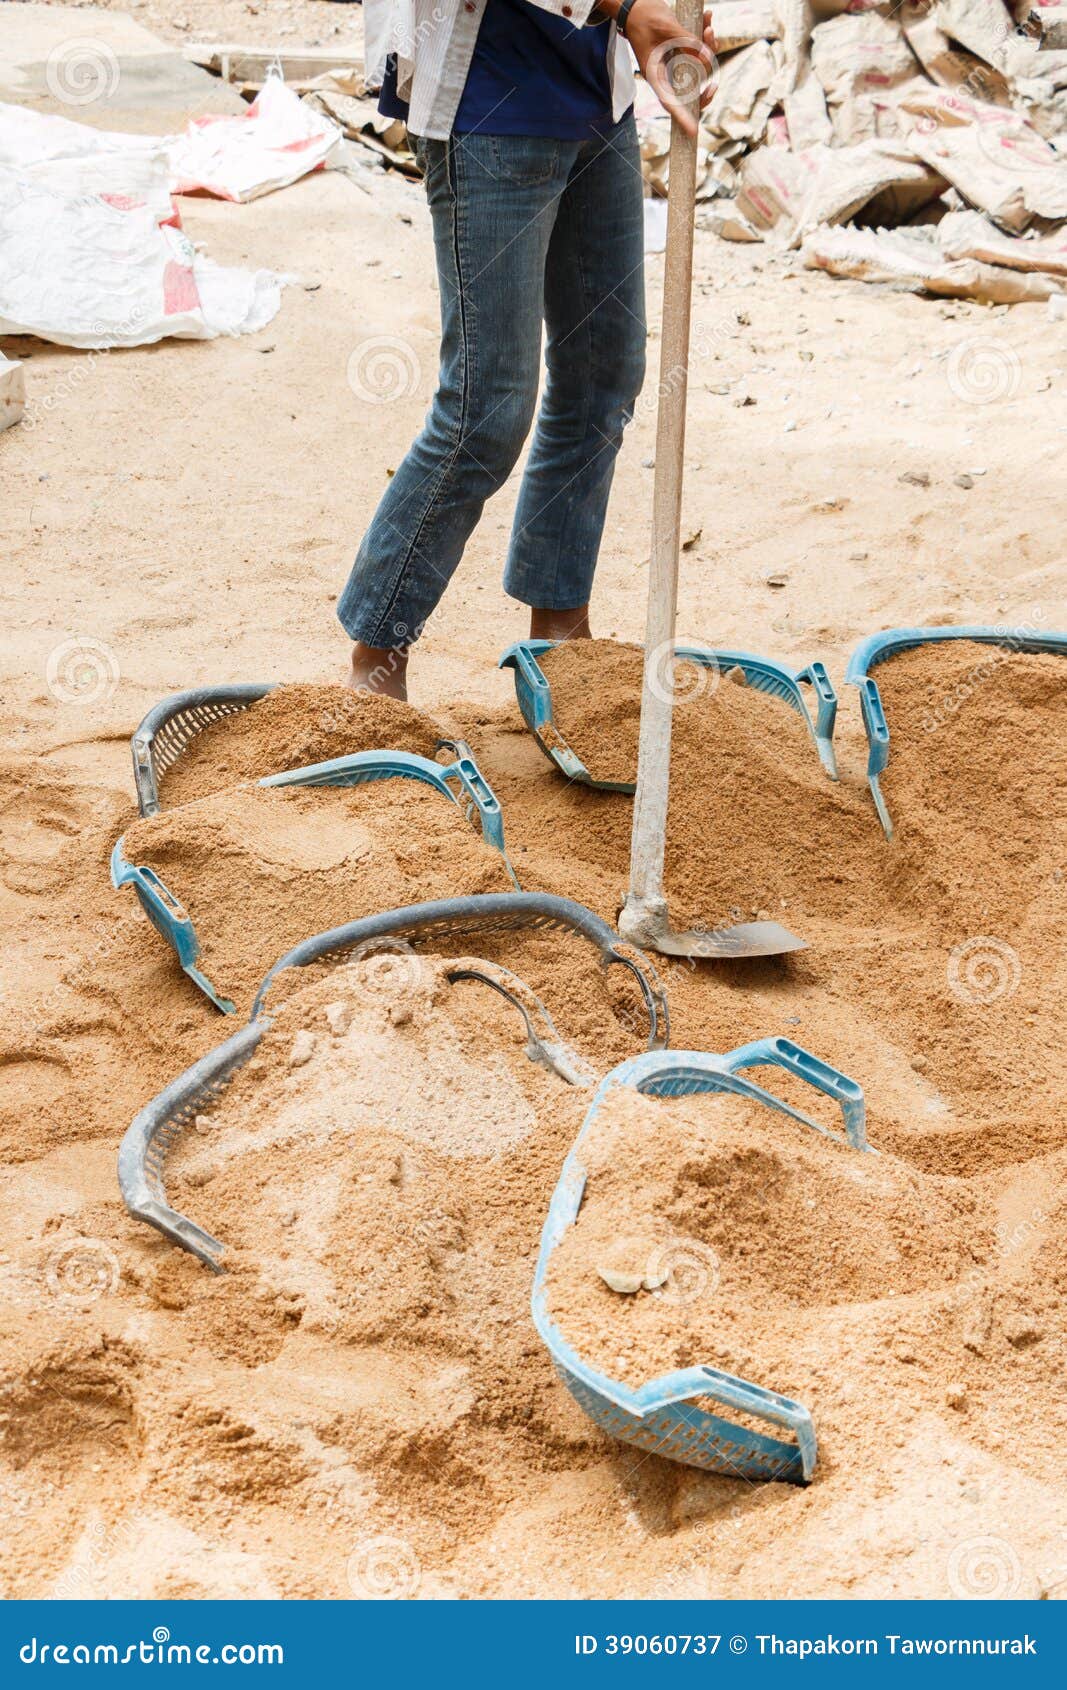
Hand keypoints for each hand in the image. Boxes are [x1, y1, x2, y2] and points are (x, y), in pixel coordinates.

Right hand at [613, 3, 716, 136]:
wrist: (637, 5)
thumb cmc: (644, 17)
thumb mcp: (665, 27)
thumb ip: (687, 41)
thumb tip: (708, 56)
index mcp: (656, 75)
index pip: (670, 101)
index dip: (682, 117)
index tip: (693, 131)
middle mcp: (667, 73)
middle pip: (692, 86)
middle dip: (707, 75)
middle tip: (713, 71)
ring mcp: (676, 62)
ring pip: (701, 66)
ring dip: (710, 46)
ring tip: (709, 26)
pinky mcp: (683, 50)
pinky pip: (700, 49)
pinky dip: (707, 36)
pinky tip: (708, 18)